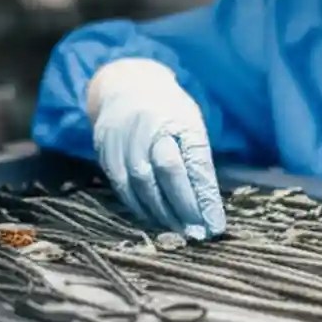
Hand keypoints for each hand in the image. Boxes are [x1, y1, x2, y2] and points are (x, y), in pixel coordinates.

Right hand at [91, 61, 225, 239]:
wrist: (124, 86)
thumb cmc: (167, 111)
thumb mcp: (190, 124)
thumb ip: (197, 159)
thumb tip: (207, 203)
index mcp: (178, 119)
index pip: (195, 162)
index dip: (205, 196)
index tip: (215, 225)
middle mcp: (150, 127)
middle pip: (167, 172)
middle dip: (183, 207)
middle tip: (197, 234)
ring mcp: (124, 138)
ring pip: (141, 182)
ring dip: (160, 213)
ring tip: (177, 232)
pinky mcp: (106, 150)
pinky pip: (121, 185)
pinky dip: (137, 206)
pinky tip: (152, 219)